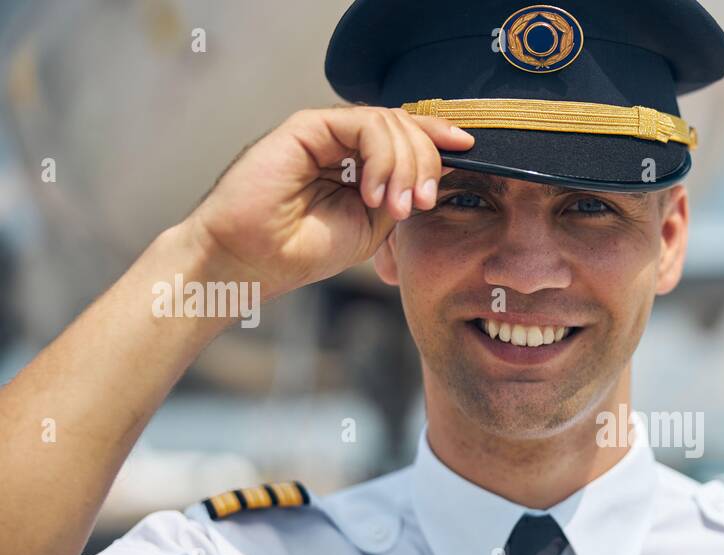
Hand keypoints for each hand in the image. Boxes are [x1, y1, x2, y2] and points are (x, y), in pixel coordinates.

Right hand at [183, 105, 473, 300]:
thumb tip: (441, 171)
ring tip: (396, 208)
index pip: (407, 137)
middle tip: (423, 204)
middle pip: (406, 127)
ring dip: (407, 167)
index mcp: (358, 163)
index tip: (470, 150)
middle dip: (427, 163)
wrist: (251, 260)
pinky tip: (376, 193)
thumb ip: (402, 193)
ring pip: (390, 123)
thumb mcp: (373, 225)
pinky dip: (383, 158)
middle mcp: (342, 142)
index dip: (439, 138)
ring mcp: (324, 133)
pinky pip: (364, 124)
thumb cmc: (304, 249)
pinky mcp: (307, 127)